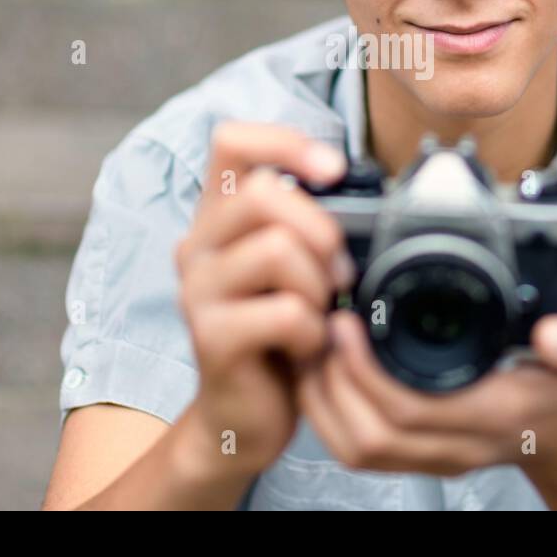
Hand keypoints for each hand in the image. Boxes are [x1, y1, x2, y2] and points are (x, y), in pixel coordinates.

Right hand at [173, 121, 351, 477]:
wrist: (245, 415)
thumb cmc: (280, 334)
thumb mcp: (295, 269)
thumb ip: (307, 225)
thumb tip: (360, 191)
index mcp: (219, 217)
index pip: (232, 141)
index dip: (286, 142)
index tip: (333, 170)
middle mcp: (197, 245)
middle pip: (261, 193)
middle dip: (320, 228)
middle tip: (340, 270)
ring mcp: (197, 291)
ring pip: (276, 249)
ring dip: (319, 284)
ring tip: (320, 313)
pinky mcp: (211, 337)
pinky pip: (284, 312)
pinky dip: (313, 330)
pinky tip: (308, 346)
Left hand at [296, 306, 556, 476]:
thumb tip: (554, 336)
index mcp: (495, 414)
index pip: (412, 409)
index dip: (365, 370)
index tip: (346, 319)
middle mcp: (459, 444)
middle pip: (369, 436)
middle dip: (330, 380)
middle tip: (319, 322)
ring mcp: (436, 454)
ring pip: (356, 447)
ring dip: (323, 396)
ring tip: (313, 341)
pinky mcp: (419, 451)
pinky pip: (359, 446)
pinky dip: (330, 408)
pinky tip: (324, 366)